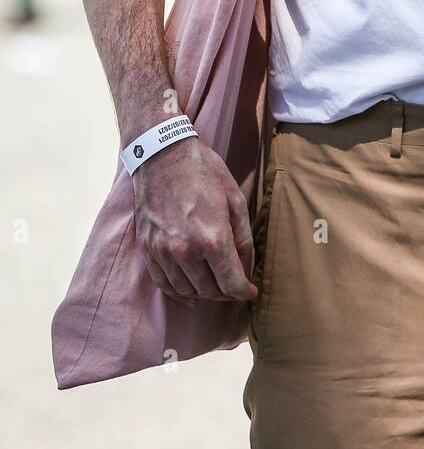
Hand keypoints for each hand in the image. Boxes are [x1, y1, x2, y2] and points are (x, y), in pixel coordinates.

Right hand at [132, 138, 258, 307]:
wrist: (162, 155)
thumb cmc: (203, 172)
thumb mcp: (234, 198)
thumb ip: (243, 237)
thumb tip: (247, 267)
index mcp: (212, 238)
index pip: (231, 282)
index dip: (244, 291)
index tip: (250, 292)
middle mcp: (185, 250)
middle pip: (210, 291)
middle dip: (226, 293)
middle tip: (234, 287)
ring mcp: (163, 251)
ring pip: (186, 291)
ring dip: (204, 294)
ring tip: (215, 287)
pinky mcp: (148, 249)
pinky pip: (163, 283)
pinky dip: (178, 292)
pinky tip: (189, 293)